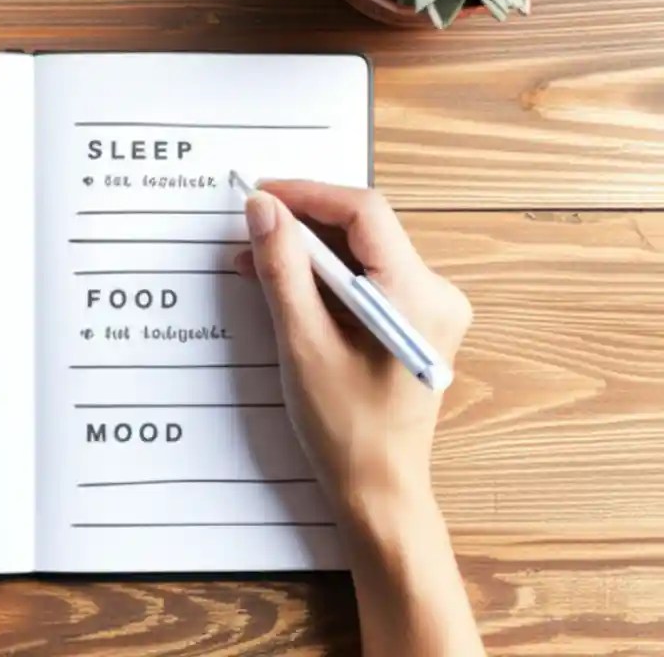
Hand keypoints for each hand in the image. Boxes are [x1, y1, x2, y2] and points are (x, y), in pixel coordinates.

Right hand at [234, 181, 471, 521]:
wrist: (377, 488)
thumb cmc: (345, 428)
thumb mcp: (302, 343)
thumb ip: (282, 269)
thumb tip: (263, 210)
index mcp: (417, 295)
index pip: (364, 212)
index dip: (308, 194)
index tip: (260, 195)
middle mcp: (435, 294)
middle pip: (364, 230)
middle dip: (302, 226)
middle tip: (248, 229)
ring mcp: (429, 309)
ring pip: (361, 255)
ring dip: (308, 254)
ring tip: (255, 261)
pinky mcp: (413, 324)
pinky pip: (365, 281)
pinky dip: (324, 279)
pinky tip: (285, 286)